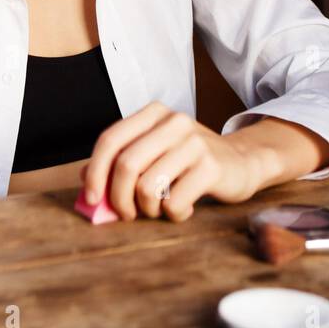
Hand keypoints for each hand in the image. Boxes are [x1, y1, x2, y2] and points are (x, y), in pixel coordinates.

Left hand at [79, 102, 263, 221]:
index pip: (110, 140)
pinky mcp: (211, 166)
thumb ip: (120, 164)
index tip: (92, 199)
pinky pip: (174, 202)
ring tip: (159, 208)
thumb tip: (87, 187)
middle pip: (126, 165)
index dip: (95, 172)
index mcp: (153, 113)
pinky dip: (173, 214)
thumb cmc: (188, 163)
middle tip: (126, 214)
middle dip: (119, 199)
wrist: (241, 162)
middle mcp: (174, 121)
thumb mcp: (154, 154)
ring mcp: (195, 142)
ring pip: (148, 186)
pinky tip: (183, 208)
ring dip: (148, 209)